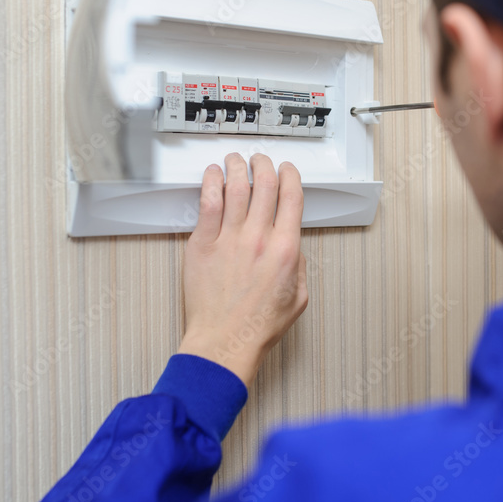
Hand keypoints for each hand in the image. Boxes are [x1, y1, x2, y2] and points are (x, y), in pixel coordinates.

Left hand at [178, 153, 307, 386]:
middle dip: (264, 164)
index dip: (291, 176)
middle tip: (260, 160)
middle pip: (265, 184)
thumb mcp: (298, 298)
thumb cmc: (256, 326)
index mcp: (285, 250)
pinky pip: (208, 203)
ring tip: (236, 160)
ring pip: (236, 187)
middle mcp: (258, 239)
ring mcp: (229, 239)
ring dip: (238, 167)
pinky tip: (213, 175)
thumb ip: (300, 267)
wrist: (224, 341)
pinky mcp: (203, 244)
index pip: (292, 197)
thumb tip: (294, 248)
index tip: (287, 170)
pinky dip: (211, 182)